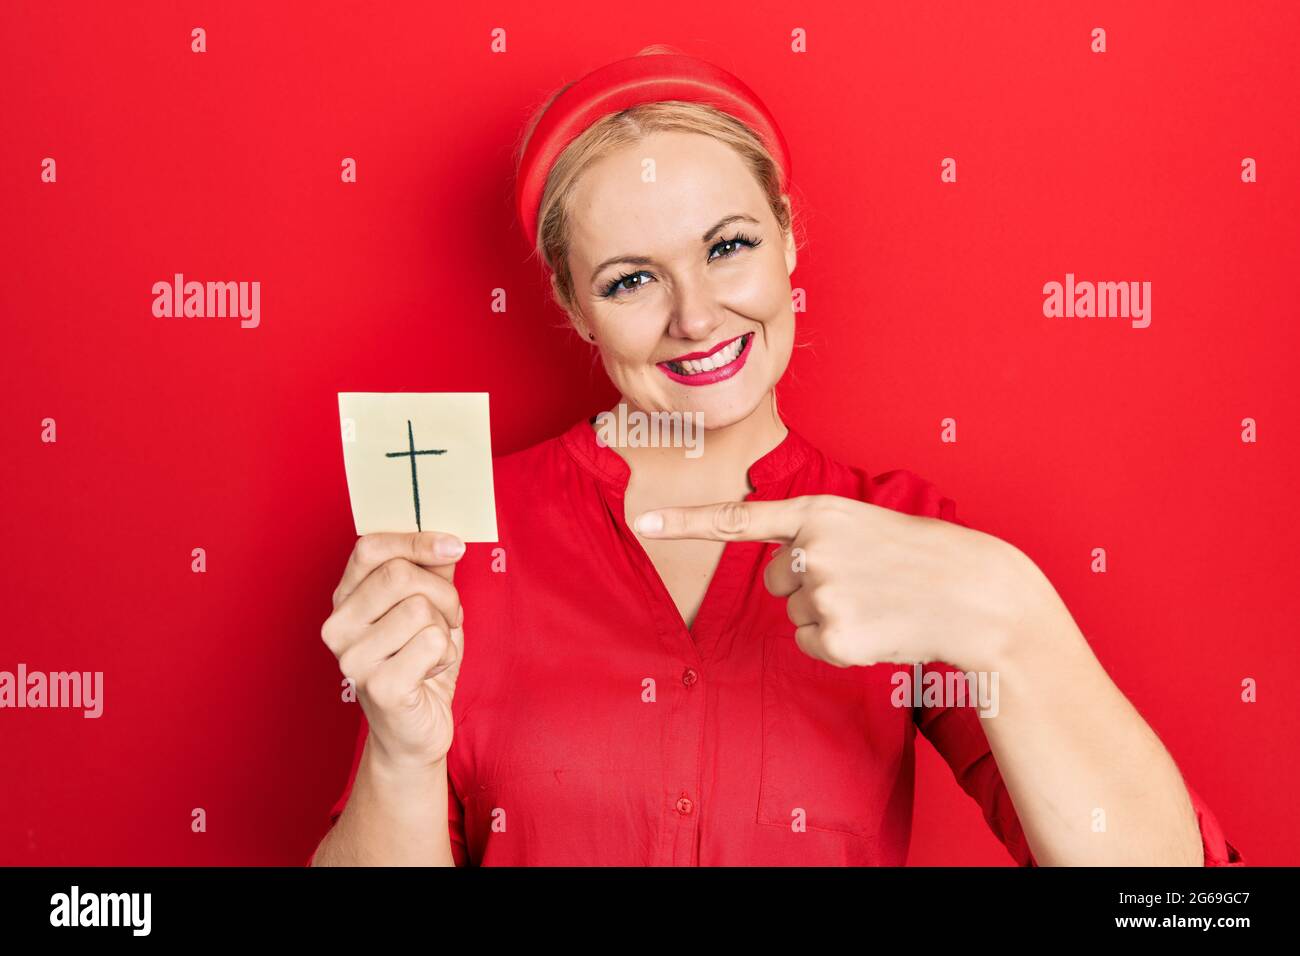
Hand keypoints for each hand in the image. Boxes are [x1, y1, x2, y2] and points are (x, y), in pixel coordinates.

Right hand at [320, 531, 465, 770]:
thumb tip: (447, 538)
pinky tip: (431, 670)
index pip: (370, 548)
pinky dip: (446, 653)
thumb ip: (431, 571)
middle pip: (399, 575)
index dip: (416, 541)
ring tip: (435, 648)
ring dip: (445, 628)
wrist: (414, 730)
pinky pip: (432, 642)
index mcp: (345, 600)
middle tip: (450, 615)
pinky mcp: (378, 687)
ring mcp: (353, 659)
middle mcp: (338, 627)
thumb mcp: (427, 607)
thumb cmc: (419, 663)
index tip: (454, 546)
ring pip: (420, 609)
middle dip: (442, 592)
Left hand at [634, 495, 1028, 671]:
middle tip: (864, 582)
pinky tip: (877, 629)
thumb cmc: (922, 559)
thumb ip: (816, 538)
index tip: (641, 520)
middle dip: (808, 586)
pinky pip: (810, 646)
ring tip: (878, 602)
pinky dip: (839, 645)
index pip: (739, 518)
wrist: (977, 595)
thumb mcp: (865, 526)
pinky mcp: (834, 636)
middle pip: (775, 582)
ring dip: (828, 616)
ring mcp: (823, 593)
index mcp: (820, 511)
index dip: (685, 522)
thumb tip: (782, 576)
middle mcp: (812, 548)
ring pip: (793, 616)